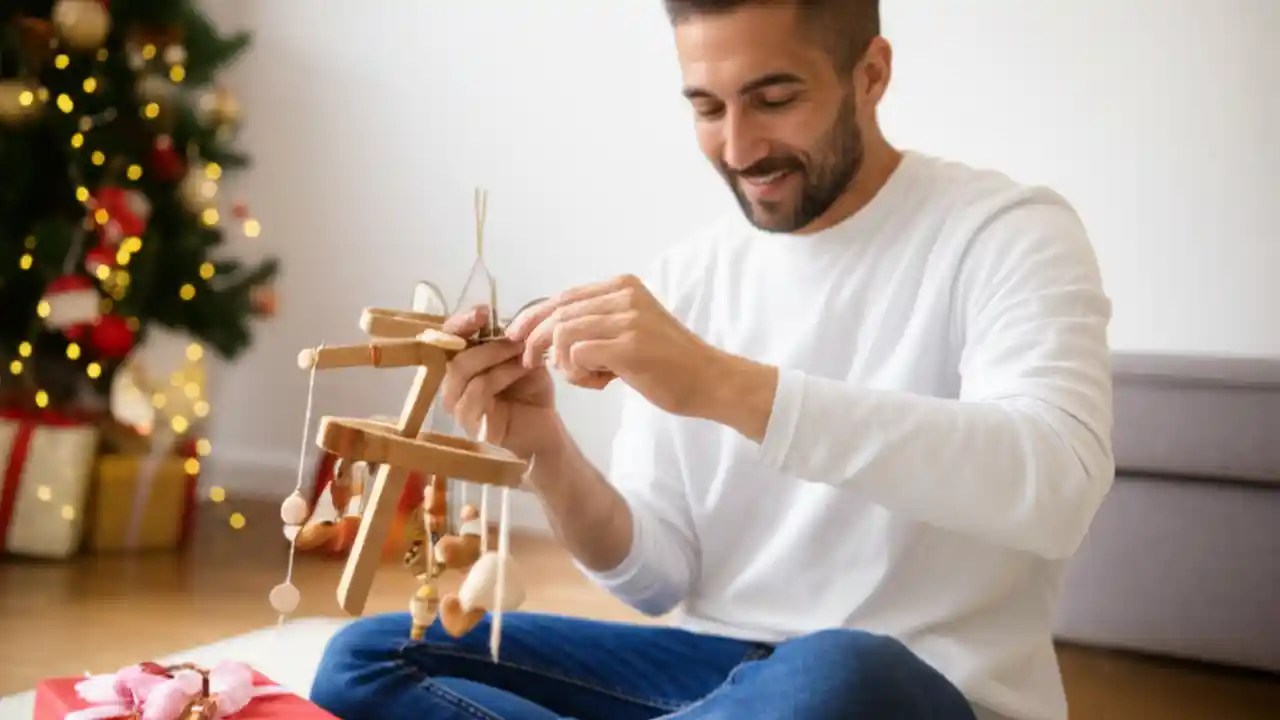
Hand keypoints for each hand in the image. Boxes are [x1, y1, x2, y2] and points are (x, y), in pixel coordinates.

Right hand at [439, 305, 561, 458]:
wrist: (546, 428)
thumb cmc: (531, 393)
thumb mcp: (522, 358)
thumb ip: (508, 339)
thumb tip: (502, 319)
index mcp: (461, 365)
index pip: (446, 339)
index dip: (460, 323)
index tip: (483, 311)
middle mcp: (452, 385)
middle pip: (452, 354)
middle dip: (486, 341)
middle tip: (516, 338)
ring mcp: (457, 405)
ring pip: (462, 370)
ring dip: (495, 356)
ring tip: (523, 354)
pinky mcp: (468, 422)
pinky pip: (477, 390)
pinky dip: (502, 374)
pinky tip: (522, 370)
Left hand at [504, 274, 722, 417]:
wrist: (710, 381)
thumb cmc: (670, 363)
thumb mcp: (632, 330)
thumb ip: (597, 324)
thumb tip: (550, 336)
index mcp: (624, 286)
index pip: (564, 296)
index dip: (534, 315)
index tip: (517, 335)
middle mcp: (624, 296)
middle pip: (558, 312)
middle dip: (535, 339)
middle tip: (529, 362)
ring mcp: (628, 319)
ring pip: (564, 334)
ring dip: (565, 363)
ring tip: (587, 378)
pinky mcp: (629, 346)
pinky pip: (576, 355)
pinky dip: (578, 374)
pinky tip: (600, 383)